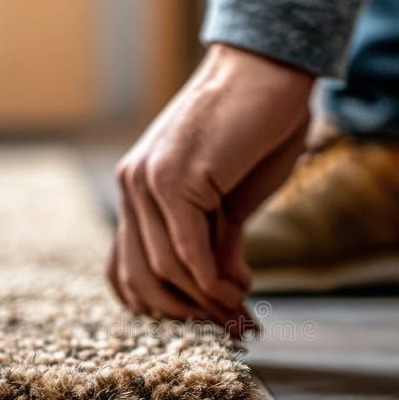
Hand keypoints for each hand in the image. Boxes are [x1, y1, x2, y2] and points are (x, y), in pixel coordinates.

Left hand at [107, 44, 312, 333]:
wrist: (269, 72)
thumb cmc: (256, 130)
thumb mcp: (233, 202)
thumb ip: (219, 243)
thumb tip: (228, 289)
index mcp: (138, 191)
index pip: (129, 269)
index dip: (163, 306)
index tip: (203, 322)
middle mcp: (132, 187)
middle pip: (140, 278)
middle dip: (184, 314)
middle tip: (226, 328)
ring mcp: (145, 181)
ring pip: (164, 270)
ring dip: (204, 302)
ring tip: (239, 313)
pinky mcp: (171, 179)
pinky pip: (186, 250)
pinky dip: (212, 281)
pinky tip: (235, 292)